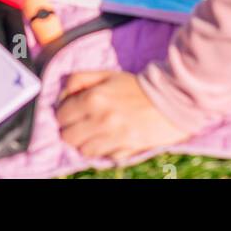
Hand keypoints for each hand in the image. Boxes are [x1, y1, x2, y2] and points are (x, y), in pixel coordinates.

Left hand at [57, 70, 186, 164]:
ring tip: (94, 133)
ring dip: (85, 143)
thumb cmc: (135, 86)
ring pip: (83, 150)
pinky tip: (108, 140)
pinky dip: (102, 151)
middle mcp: (100, 120)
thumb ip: (81, 79)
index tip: (70, 112)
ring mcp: (112, 138)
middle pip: (68, 137)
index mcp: (93, 98)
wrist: (170, 99)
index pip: (61, 115)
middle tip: (80, 124)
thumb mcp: (106, 74)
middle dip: (71, 130)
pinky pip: (103, 157)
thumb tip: (63, 94)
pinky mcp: (125, 150)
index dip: (63, 114)